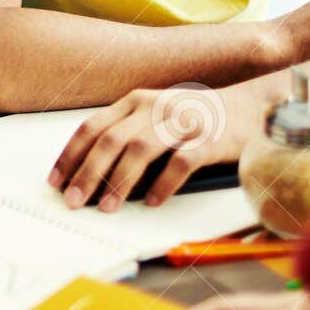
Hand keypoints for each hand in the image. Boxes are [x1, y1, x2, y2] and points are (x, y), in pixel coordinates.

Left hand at [49, 82, 260, 208]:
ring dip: (119, 182)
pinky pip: (181, 163)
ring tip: (106, 207)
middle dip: (88, 173)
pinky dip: (164, 184)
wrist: (252, 109)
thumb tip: (90, 175)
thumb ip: (126, 135)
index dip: (71, 155)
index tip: (57, 181)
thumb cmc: (195, 120)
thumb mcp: (155, 118)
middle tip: (74, 201)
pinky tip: (153, 203)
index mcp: (136, 102)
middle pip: (111, 141)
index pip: (92, 127)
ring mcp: (183, 122)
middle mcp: (155, 107)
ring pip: (140, 150)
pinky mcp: (210, 139)